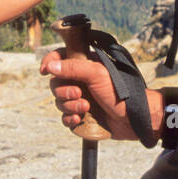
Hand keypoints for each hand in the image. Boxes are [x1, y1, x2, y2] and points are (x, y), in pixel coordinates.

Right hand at [41, 50, 157, 141]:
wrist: (133, 119)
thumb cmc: (120, 92)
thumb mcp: (97, 74)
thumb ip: (73, 68)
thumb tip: (50, 66)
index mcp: (84, 66)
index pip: (60, 59)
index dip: (50, 62)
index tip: (45, 70)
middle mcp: (80, 81)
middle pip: (56, 84)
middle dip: (64, 91)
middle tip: (79, 94)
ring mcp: (80, 99)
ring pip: (59, 102)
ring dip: (70, 106)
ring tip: (86, 108)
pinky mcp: (81, 116)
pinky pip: (65, 118)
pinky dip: (70, 119)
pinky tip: (81, 118)